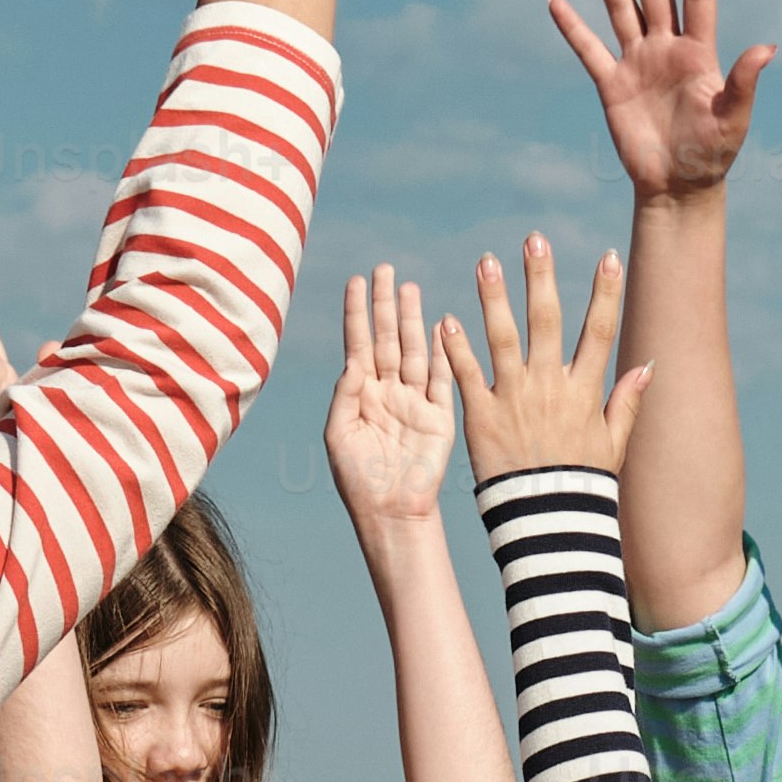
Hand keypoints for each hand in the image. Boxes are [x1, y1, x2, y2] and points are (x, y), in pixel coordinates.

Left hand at [326, 264, 454, 533]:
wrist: (392, 513)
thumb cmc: (358, 480)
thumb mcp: (339, 435)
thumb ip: (345, 394)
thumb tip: (353, 359)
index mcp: (360, 395)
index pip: (357, 344)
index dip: (356, 312)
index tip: (356, 281)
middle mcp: (387, 392)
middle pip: (386, 338)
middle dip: (385, 304)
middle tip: (385, 269)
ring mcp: (415, 402)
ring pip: (412, 350)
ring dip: (411, 319)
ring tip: (409, 287)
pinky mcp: (439, 416)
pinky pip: (441, 377)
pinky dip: (440, 352)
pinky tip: (437, 326)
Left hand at [442, 232, 644, 480]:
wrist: (546, 523)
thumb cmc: (581, 486)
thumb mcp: (614, 444)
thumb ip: (628, 401)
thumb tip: (650, 364)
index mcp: (585, 391)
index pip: (600, 331)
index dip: (606, 292)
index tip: (609, 256)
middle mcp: (550, 387)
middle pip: (548, 321)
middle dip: (541, 277)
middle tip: (534, 238)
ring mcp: (514, 399)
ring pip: (504, 338)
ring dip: (494, 297)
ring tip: (485, 261)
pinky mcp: (481, 417)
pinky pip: (466, 375)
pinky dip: (455, 348)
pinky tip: (445, 319)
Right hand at [546, 0, 770, 201]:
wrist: (679, 187)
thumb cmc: (713, 155)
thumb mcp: (734, 119)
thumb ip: (745, 82)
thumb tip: (768, 48)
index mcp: (700, 51)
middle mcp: (667, 47)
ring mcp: (638, 62)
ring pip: (622, 8)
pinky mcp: (612, 84)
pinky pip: (589, 49)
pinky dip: (572, 26)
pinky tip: (556, 0)